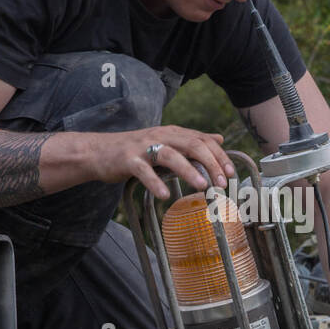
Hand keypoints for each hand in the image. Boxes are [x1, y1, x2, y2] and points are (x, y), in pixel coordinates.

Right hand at [86, 125, 235, 199]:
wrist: (98, 151)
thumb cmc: (135, 151)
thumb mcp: (166, 142)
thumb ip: (192, 141)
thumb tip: (219, 139)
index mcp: (172, 133)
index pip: (202, 140)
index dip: (219, 155)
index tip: (231, 173)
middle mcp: (160, 136)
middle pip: (192, 145)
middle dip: (210, 163)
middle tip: (222, 182)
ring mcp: (143, 147)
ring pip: (170, 156)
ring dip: (188, 171)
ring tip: (202, 186)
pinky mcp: (128, 160)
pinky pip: (144, 171)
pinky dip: (155, 183)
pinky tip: (165, 195)